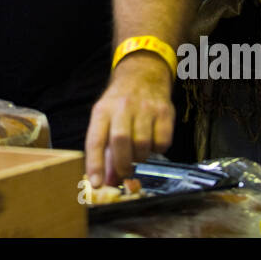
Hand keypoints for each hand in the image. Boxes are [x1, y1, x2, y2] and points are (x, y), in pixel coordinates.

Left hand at [85, 53, 174, 186]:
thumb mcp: (106, 120)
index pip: (95, 140)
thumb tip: (108, 182)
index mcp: (102, 110)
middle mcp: (122, 107)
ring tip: (138, 150)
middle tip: (124, 172)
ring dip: (140, 156)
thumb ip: (105, 152)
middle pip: (120, 141)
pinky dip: (158, 149)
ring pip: (142, 144)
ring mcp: (144, 108)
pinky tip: (153, 140)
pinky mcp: (164, 111)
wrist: (143, 75)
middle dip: (122, 164)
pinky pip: (162, 142)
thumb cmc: (120, 105)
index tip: (97, 184)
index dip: (95, 164)